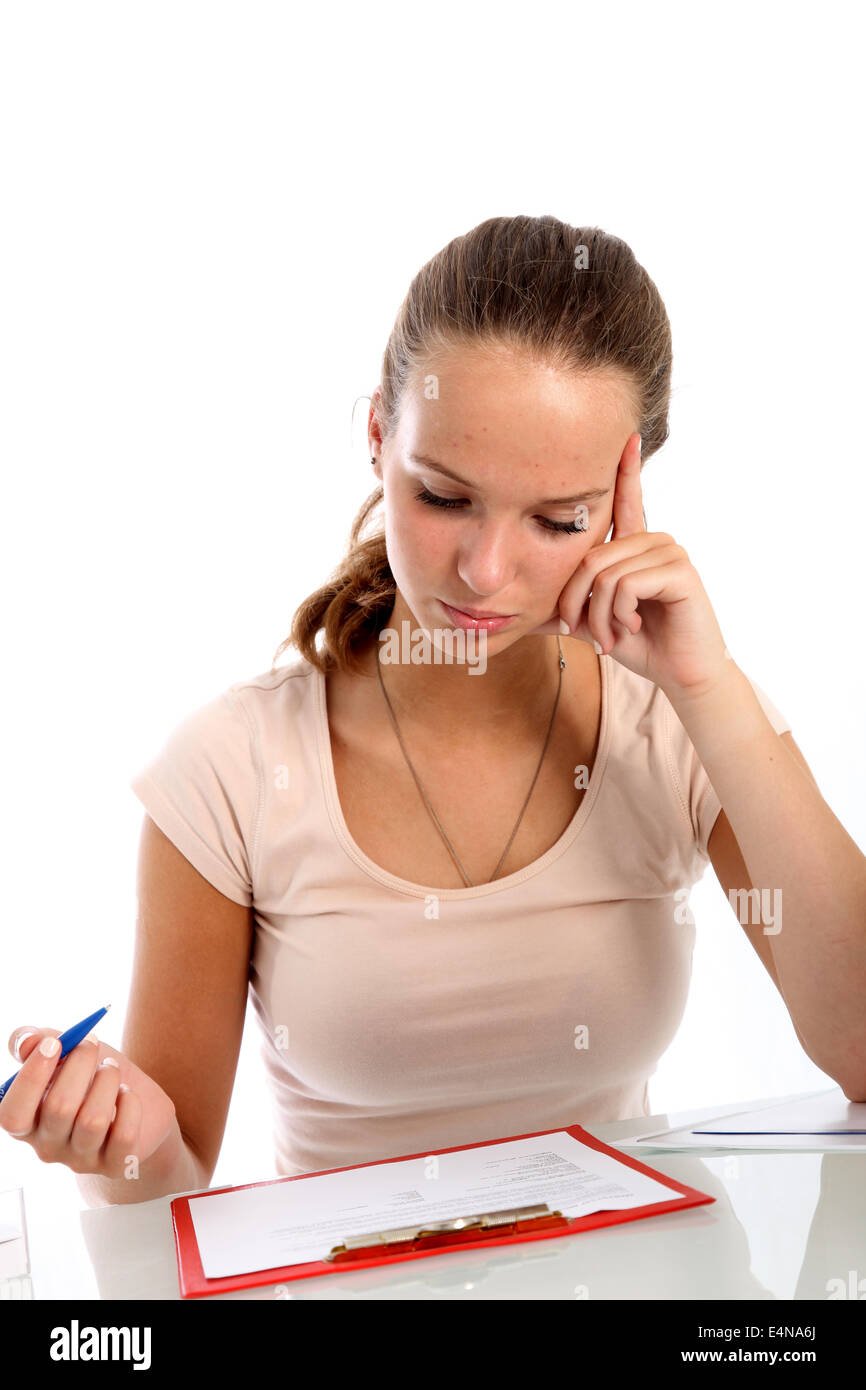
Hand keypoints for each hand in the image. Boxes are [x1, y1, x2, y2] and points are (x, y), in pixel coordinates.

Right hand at [0, 1025, 176, 1178]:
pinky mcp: (115, 1166)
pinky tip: (127, 1095)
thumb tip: (28, 1040)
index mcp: (27, 1122)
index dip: (31, 1078)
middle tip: (92, 1043)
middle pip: (58, 1109)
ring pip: (93, 1121)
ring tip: (111, 1069)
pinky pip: (123, 1135)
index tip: (54, 1043)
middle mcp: (49, 1146)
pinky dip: (130, 1105)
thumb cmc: (93, 1076)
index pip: (12, 1115)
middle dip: (80, 1063)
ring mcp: (81, 1160)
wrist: (140, 1105)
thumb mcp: (66, 1052)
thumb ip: (38, 1041)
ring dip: (107, 1080)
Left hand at [530, 433, 730, 702]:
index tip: (627, 435)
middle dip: (579, 604)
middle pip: (589, 557)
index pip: (625, 499)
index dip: (625, 469)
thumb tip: (514, 614)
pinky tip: (635, 628)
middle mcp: (653, 540)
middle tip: (591, 636)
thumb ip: (560, 611)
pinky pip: (625, 584)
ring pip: (604, 574)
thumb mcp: (592, 624)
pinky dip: (619, 615)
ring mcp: (669, 551)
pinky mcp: (680, 570)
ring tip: (614, 637)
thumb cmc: (642, 646)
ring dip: (600, 617)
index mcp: (634, 546)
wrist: (681, 674)